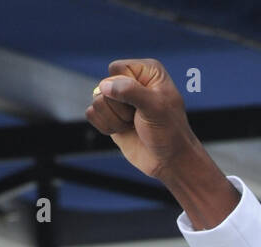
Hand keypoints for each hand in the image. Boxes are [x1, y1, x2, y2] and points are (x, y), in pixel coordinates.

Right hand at [85, 58, 195, 178]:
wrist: (169, 162)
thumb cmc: (169, 133)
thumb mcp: (155, 108)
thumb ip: (130, 91)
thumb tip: (103, 86)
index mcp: (147, 71)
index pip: (116, 69)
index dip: (124, 88)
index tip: (143, 104)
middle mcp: (132, 82)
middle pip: (103, 85)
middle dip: (119, 108)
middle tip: (138, 118)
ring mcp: (120, 100)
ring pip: (96, 100)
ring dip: (114, 119)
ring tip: (132, 125)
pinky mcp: (111, 116)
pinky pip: (91, 114)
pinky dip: (106, 126)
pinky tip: (123, 131)